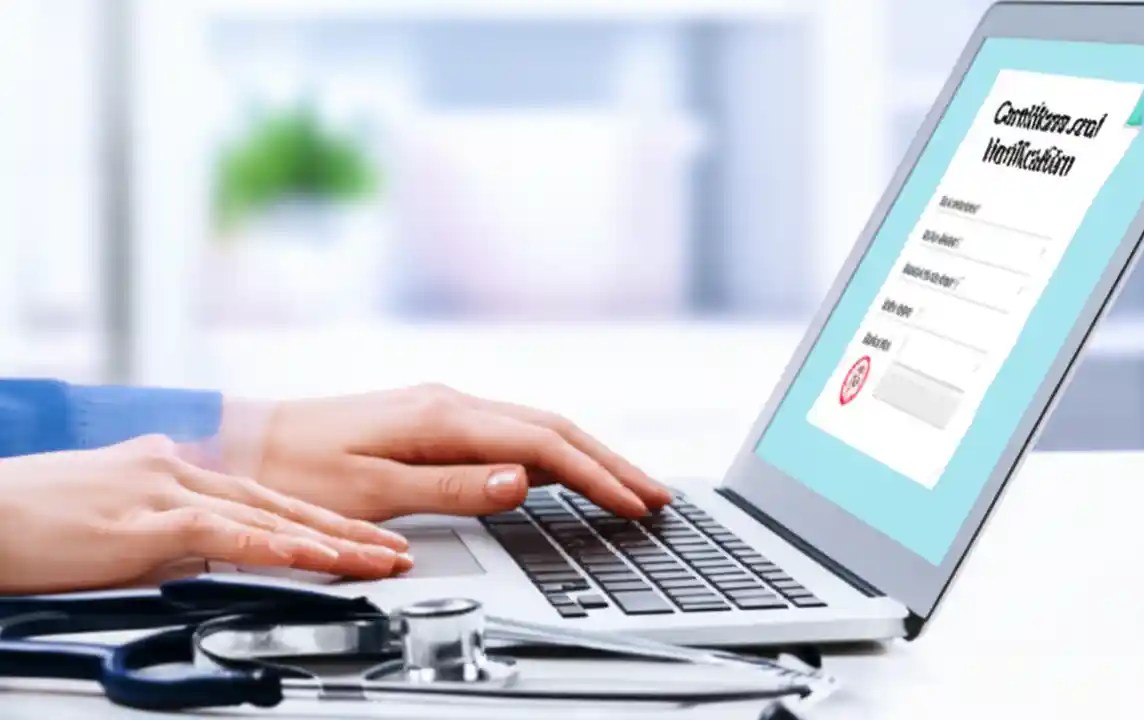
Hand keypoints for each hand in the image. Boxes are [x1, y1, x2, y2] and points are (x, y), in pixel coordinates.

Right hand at [0, 435, 413, 593]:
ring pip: (265, 514)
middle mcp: (179, 470)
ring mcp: (163, 489)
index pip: (266, 494)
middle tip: (395, 549)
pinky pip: (220, 533)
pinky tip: (305, 554)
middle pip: (282, 500)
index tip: (362, 536)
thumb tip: (202, 554)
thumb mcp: (118, 522)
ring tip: (373, 560)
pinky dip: (268, 544)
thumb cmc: (35, 519)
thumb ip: (167, 532)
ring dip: (326, 540)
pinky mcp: (142, 519)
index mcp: (175, 468)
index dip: (320, 516)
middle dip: (345, 528)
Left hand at [248, 384, 671, 521]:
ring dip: (587, 457)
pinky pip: (510, 434)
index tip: (637, 503)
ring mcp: (443, 408)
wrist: (238, 441)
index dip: (598, 476)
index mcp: (442, 416)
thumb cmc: (291, 470)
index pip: (543, 445)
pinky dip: (551, 456)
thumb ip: (453, 486)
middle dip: (610, 462)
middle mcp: (450, 402)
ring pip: (536, 429)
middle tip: (658, 494)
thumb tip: (525, 481)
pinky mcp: (432, 420)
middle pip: (553, 429)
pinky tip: (565, 473)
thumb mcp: (369, 490)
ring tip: (628, 485)